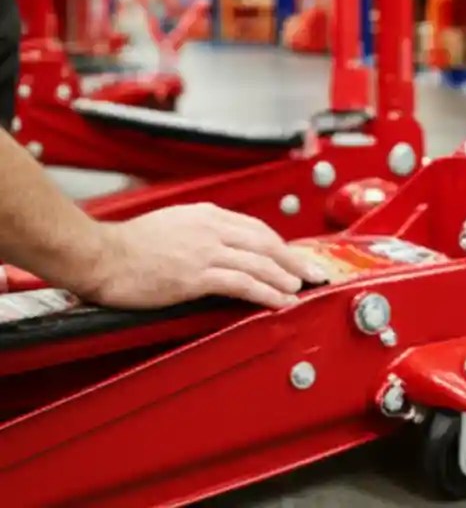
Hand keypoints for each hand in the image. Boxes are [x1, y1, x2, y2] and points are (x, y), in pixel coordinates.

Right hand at [75, 203, 326, 309]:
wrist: (99, 255)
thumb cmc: (127, 246)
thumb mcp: (172, 226)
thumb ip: (201, 232)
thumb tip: (223, 246)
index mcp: (206, 215)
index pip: (256, 228)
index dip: (281, 245)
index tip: (295, 256)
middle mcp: (211, 229)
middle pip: (267, 243)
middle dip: (295, 259)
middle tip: (314, 273)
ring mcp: (205, 251)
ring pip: (259, 263)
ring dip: (286, 277)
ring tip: (301, 289)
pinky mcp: (196, 275)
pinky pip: (242, 284)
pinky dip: (267, 292)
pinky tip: (281, 301)